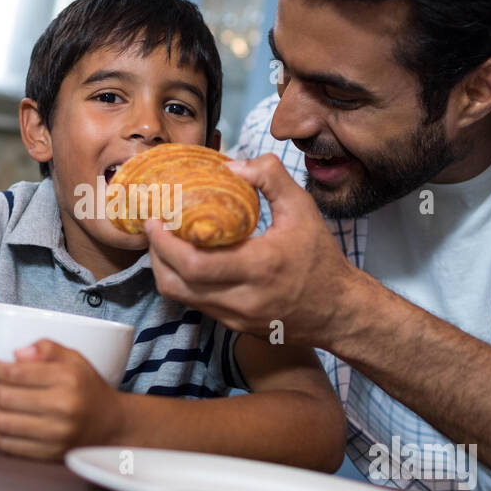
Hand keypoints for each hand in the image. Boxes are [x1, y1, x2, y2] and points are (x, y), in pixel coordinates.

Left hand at [0, 339, 122, 459]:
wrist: (112, 425)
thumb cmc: (89, 389)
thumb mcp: (75, 359)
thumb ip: (46, 349)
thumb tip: (16, 354)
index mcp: (68, 379)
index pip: (17, 372)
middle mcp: (63, 407)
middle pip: (5, 397)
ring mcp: (56, 434)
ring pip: (2, 423)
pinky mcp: (49, 453)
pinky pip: (8, 446)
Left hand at [145, 153, 354, 347]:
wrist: (338, 311)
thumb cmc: (320, 258)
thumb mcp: (303, 208)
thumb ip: (270, 177)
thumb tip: (231, 165)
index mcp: (259, 267)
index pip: (194, 263)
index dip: (165, 243)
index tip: (155, 219)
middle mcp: (243, 298)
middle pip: (177, 284)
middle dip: (156, 254)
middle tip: (152, 228)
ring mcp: (236, 316)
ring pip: (181, 298)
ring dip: (164, 270)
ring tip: (162, 243)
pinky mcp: (233, 325)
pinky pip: (195, 304)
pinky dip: (182, 282)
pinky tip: (184, 261)